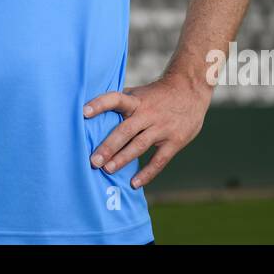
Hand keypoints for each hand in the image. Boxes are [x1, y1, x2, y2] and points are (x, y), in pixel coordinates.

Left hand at [83, 74, 210, 188]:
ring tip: (107, 170)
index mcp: (136, 101)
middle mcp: (147, 113)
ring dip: (122, 159)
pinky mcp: (174, 141)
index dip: (100, 104)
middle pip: (125, 130)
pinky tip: (134, 184)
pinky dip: (147, 173)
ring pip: (139, 145)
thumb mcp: (139, 94)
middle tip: (93, 161)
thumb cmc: (157, 94)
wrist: (190, 90)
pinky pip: (159, 160)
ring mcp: (162, 128)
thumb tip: (91, 113)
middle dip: (108, 146)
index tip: (83, 112)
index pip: (115, 99)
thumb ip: (121, 104)